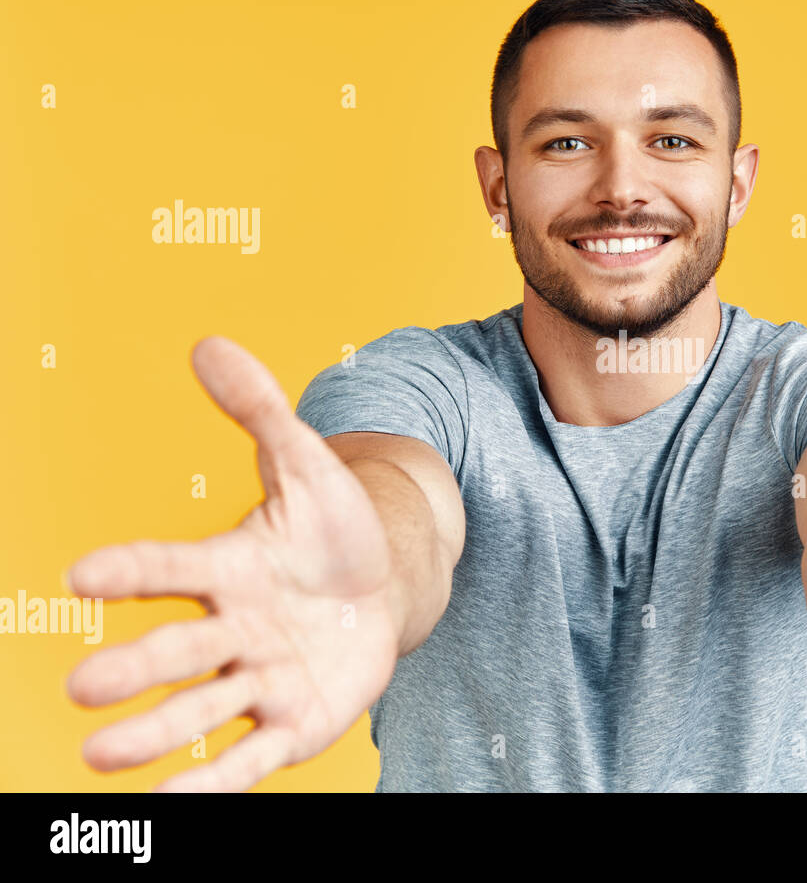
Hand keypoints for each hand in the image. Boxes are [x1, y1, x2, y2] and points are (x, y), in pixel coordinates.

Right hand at [66, 337, 399, 790]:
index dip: (132, 568)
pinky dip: (216, 781)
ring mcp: (258, 679)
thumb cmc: (336, 528)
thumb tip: (209, 342)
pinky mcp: (290, 723)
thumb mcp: (308, 468)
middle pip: (177, 651)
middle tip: (84, 686)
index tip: (82, 572)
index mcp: (228, 569)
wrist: (384, 586)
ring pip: (202, 709)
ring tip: (102, 755)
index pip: (171, 565)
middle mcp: (231, 629)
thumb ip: (261, 414)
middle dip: (134, 669)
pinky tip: (179, 803)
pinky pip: (249, 757)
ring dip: (154, 733)